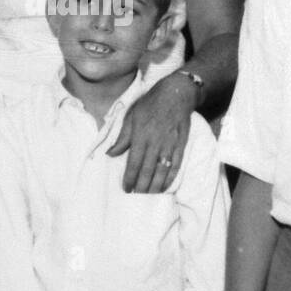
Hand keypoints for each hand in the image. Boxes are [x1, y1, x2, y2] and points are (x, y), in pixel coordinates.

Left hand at [106, 74, 194, 193]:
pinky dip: (170, 178)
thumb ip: (122, 137)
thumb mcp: (131, 116)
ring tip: (149, 195)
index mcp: (140, 136)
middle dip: (141, 186)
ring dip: (155, 186)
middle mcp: (155, 142)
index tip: (126, 189)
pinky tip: (165, 186)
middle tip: (136, 195)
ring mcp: (169, 145)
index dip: (129, 178)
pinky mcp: (181, 145)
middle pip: (147, 170)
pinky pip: (176, 165)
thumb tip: (110, 154)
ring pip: (162, 171)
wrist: (175, 94)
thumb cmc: (150, 104)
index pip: (133, 163)